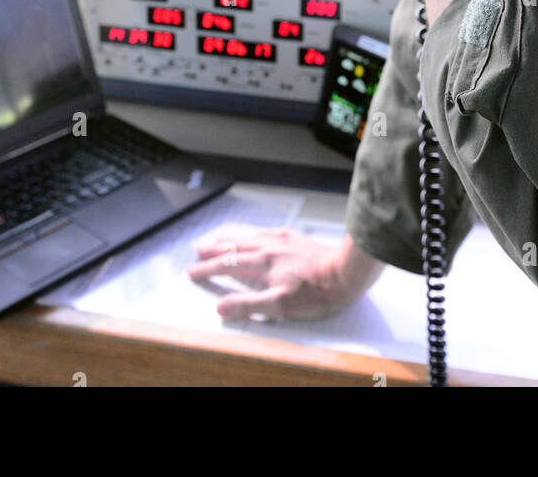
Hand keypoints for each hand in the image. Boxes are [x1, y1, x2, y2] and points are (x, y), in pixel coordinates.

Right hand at [188, 226, 382, 320]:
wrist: (344, 272)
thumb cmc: (315, 293)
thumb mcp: (281, 307)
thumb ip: (249, 305)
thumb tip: (221, 307)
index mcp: (262, 264)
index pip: (227, 265)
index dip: (208, 270)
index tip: (192, 272)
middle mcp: (268, 247)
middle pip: (234, 246)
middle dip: (213, 248)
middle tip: (197, 248)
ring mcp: (282, 239)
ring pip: (248, 235)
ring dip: (229, 236)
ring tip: (217, 236)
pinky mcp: (294, 237)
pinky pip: (265, 230)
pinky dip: (251, 231)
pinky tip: (252, 232)